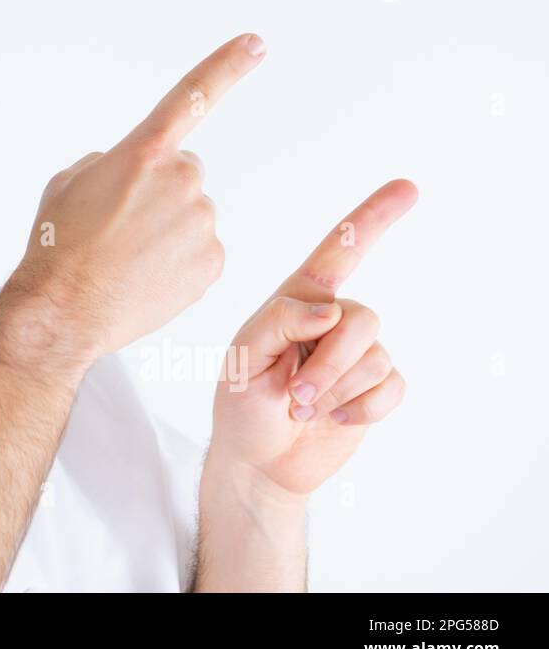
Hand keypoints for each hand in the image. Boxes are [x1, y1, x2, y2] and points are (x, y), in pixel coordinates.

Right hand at [4, 33, 266, 363]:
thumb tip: (132, 170)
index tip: (256, 43)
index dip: (226, 67)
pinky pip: (201, 252)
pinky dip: (179, 264)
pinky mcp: (213, 261)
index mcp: (143, 152)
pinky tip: (147, 278)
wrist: (64, 309)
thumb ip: (110, 162)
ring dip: (167, 231)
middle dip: (160, 194)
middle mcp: (181, 180)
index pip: (192, 96)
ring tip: (129, 259)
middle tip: (122, 227)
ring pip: (192, 216)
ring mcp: (201, 222)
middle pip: (183, 173)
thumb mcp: (69, 183)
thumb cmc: (58, 245)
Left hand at [207, 179, 418, 498]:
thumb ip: (278, 322)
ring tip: (302, 407)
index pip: (339, 250)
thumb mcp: (241, 359)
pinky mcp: (377, 387)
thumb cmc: (241, 403)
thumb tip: (330, 308)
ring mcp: (357, 353)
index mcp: (298, 300)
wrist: (259, 461)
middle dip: (330, 363)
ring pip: (375, 355)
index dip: (372, 218)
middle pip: (363, 318)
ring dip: (337, 388)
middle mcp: (333, 319)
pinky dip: (361, 408)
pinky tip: (334, 417)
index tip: (407, 187)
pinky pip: (392, 387)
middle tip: (294, 395)